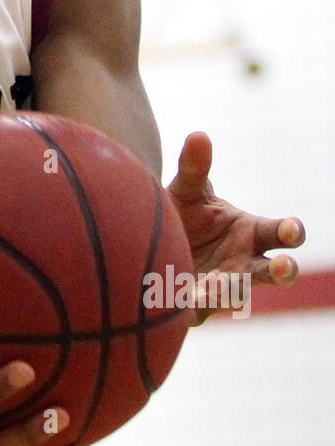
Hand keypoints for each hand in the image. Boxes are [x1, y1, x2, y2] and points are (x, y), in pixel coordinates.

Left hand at [167, 131, 304, 323]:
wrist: (152, 241)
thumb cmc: (182, 213)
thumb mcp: (187, 190)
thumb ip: (194, 168)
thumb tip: (197, 135)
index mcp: (251, 232)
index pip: (279, 232)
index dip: (290, 231)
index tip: (294, 230)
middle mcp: (244, 263)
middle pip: (272, 271)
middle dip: (282, 271)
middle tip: (285, 270)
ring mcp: (223, 288)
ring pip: (236, 295)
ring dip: (227, 292)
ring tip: (211, 288)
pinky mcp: (197, 306)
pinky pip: (198, 309)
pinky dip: (190, 303)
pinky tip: (178, 298)